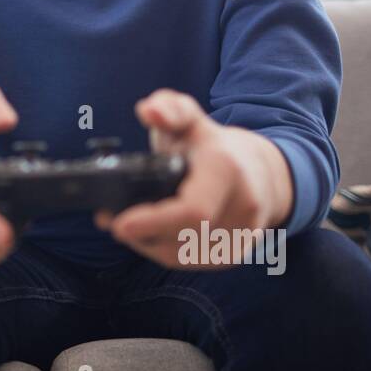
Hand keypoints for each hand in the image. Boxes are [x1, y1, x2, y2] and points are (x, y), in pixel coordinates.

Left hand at [93, 89, 293, 268]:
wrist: (259, 171)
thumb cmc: (212, 145)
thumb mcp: (189, 119)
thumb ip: (168, 109)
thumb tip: (148, 111)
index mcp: (226, 170)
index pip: (192, 210)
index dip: (152, 221)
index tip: (119, 223)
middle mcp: (242, 206)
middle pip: (182, 239)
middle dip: (141, 234)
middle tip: (111, 221)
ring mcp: (243, 235)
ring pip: (184, 256)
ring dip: (149, 246)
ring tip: (128, 227)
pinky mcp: (237, 254)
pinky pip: (193, 262)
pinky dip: (166, 252)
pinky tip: (150, 237)